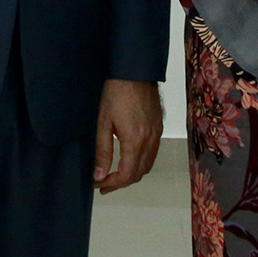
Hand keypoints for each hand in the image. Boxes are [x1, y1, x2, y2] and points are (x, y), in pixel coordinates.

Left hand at [94, 79, 162, 193]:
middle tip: (103, 183)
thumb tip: (100, 175)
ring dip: (132, 174)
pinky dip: (141, 162)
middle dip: (121, 182)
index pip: (127, 175)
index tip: (98, 185)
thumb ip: (103, 151)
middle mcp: (150, 141)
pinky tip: (128, 158)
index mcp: (136, 141)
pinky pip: (153, 153)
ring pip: (147, 165)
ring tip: (114, 174)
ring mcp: (157, 134)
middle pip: (139, 174)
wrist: (135, 71)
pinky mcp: (159, 127)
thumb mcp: (103, 123)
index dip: (112, 184)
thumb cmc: (116, 93)